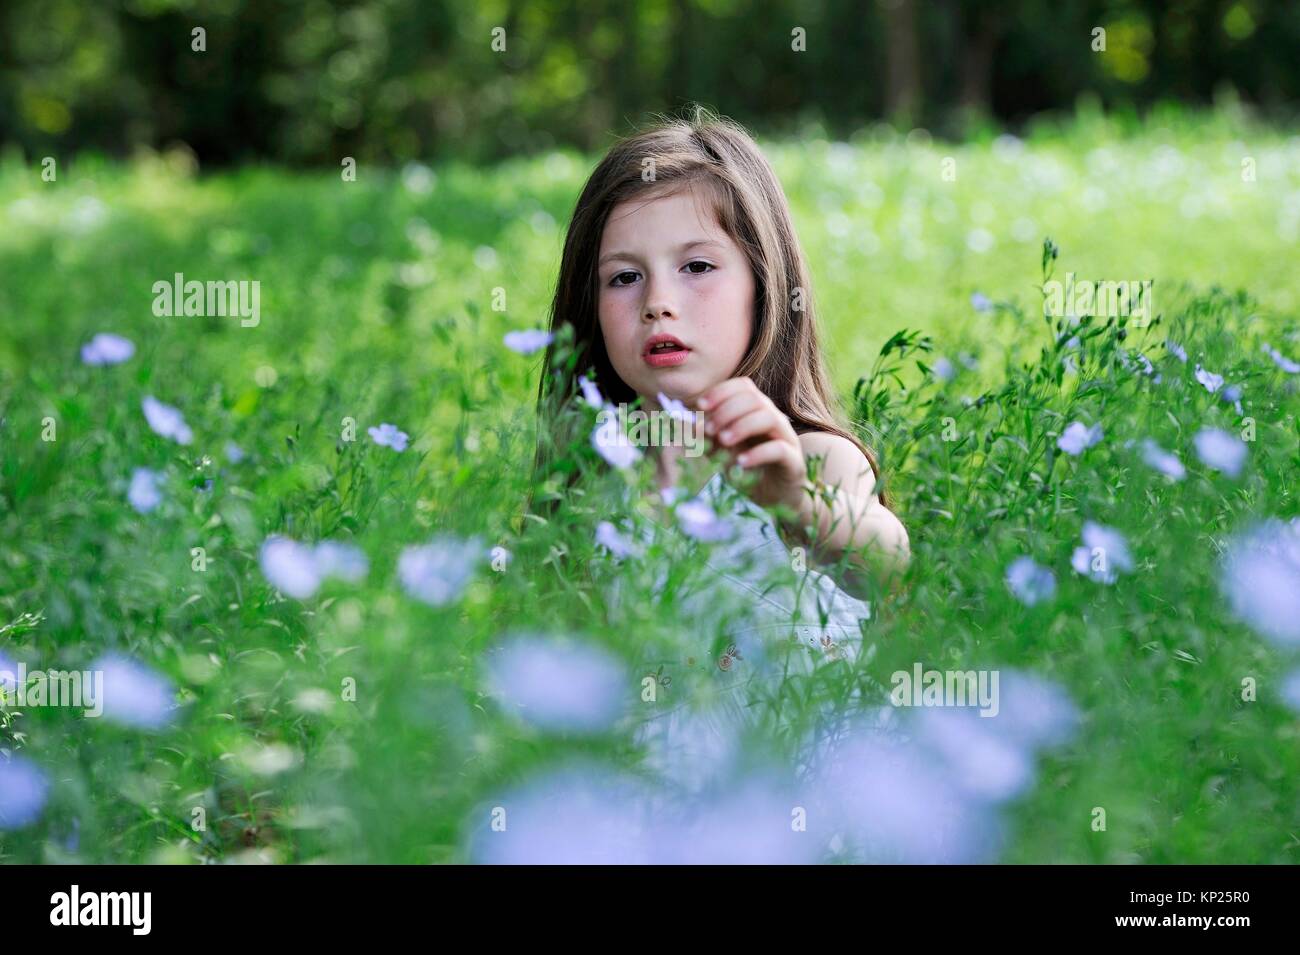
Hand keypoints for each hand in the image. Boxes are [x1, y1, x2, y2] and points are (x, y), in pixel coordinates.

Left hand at [696, 377, 807, 511]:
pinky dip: (757, 454)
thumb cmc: (747, 470)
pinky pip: (778, 449)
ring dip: (741, 426)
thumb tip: (690, 424)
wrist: (774, 498)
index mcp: (757, 411)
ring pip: (768, 418)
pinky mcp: (794, 461)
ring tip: (723, 441)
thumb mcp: (721, 453)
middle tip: (710, 430)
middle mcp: (774, 419)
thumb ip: (707, 438)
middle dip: (727, 410)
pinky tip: (740, 463)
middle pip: (754, 398)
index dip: (721, 392)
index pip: (743, 386)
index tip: (701, 406)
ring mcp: (787, 438)